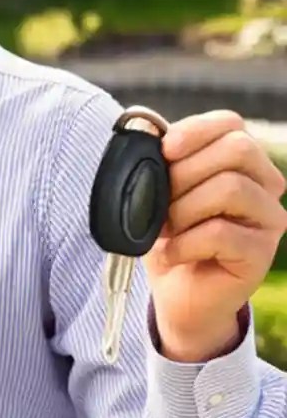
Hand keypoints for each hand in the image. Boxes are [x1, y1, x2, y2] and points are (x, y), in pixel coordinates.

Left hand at [142, 110, 286, 361]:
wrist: (176, 293)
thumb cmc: (169, 236)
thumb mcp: (159, 192)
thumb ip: (163, 161)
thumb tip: (148, 133)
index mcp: (241, 161)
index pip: (231, 123)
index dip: (194, 131)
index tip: (165, 151)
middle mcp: (265, 185)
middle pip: (237, 149)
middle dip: (185, 173)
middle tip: (161, 202)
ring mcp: (269, 218)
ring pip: (231, 188)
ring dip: (182, 210)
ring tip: (166, 231)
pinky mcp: (261, 252)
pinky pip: (221, 233)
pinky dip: (184, 243)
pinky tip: (173, 254)